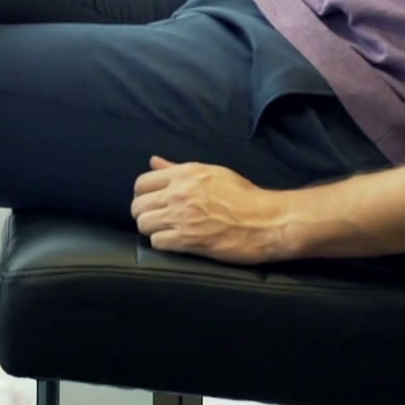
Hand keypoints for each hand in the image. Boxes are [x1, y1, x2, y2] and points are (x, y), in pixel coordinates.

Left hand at [130, 157, 292, 264]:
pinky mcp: (188, 240)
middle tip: (156, 219)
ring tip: (164, 230)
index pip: (142, 182)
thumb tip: (154, 161)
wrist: (266, 221)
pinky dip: (162, 243)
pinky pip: (157, 242)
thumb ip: (178, 169)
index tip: (151, 202)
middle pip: (138, 206)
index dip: (143, 194)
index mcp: (185, 174)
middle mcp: (179, 194)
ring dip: (152, 229)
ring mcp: (181, 217)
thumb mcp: (212, 173)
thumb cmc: (244, 196)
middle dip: (144, 213)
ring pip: (144, 225)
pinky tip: (174, 241)